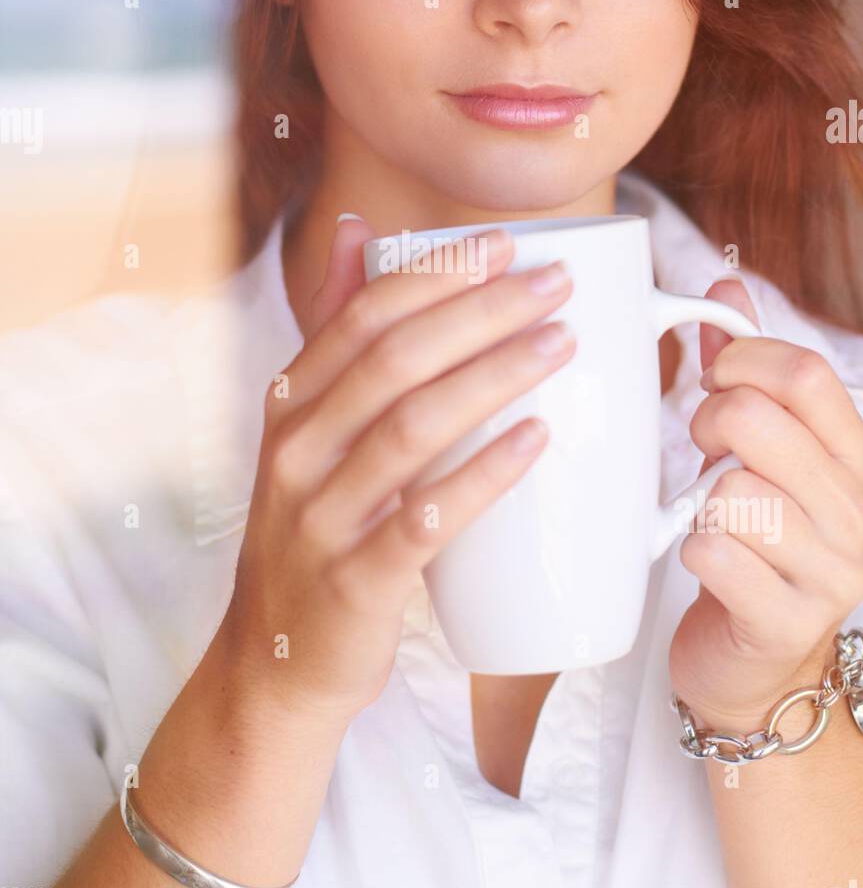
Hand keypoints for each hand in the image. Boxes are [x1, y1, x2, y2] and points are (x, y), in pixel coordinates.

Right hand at [220, 216, 576, 724]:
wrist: (276, 660)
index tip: (508, 245)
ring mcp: (320, 517)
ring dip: (494, 375)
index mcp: (289, 402)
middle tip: (556, 286)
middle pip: (394, 359)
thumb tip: (356, 227)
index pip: (360, 314)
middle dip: (481, 311)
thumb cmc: (316, 528)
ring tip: (562, 343)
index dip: (436, 273)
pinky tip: (538, 440)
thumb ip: (336, 331)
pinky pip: (425, 519)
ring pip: (412, 427)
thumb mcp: (309, 427)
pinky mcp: (354, 582)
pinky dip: (484, 474)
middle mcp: (295, 450)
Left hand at [669, 277, 862, 734]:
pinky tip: (704, 561)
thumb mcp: (755, 449)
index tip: (714, 381)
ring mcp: (833, 570)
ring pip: (732, 490)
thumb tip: (723, 286)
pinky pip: (714, 551)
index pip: (806, 372)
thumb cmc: (753, 539)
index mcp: (856, 455)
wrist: (755, 664)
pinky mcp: (789, 620)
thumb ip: (745, 372)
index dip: (740, 361)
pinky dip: (690, 550)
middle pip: (760, 421)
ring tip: (710, 515)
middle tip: (702, 450)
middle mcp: (859, 509)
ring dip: (701, 499)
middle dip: (708, 424)